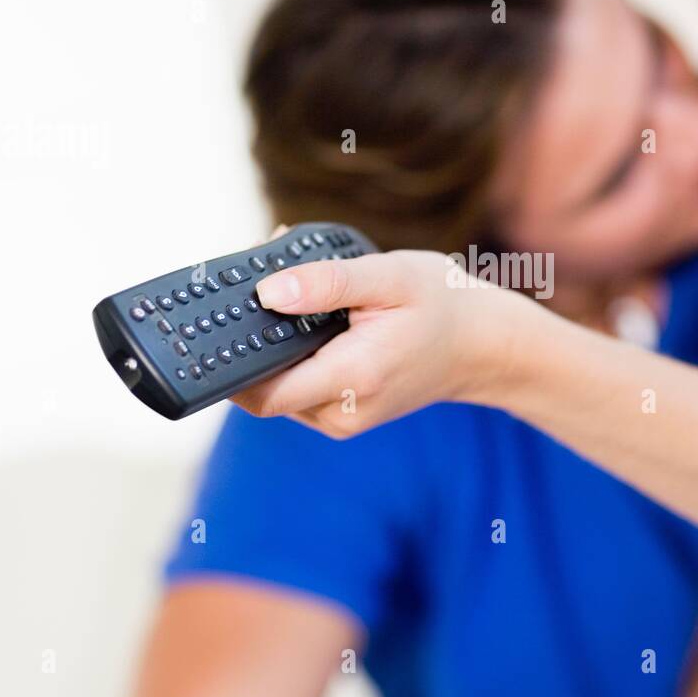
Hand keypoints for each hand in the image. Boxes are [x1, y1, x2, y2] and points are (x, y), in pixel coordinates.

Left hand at [232, 243, 539, 437]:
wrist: (484, 346)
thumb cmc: (443, 305)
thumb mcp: (389, 277)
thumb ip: (326, 282)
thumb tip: (266, 291)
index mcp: (352, 378)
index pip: (260, 391)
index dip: (227, 362)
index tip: (213, 320)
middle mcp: (341, 412)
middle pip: (263, 387)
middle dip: (250, 340)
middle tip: (252, 284)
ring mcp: (340, 419)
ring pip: (278, 387)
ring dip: (272, 344)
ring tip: (290, 293)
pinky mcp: (340, 414)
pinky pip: (298, 387)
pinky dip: (292, 355)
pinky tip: (308, 317)